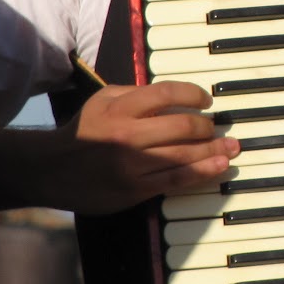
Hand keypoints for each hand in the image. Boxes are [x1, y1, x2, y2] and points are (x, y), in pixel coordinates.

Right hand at [53, 81, 238, 214]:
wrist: (51, 170)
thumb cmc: (84, 131)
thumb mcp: (103, 100)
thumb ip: (137, 93)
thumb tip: (177, 95)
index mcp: (120, 108)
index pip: (168, 94)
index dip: (195, 94)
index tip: (206, 100)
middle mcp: (128, 135)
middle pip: (183, 127)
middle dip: (209, 127)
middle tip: (218, 129)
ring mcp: (132, 165)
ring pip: (185, 156)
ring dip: (215, 151)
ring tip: (232, 148)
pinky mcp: (134, 190)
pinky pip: (176, 181)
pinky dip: (202, 173)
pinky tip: (218, 167)